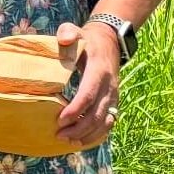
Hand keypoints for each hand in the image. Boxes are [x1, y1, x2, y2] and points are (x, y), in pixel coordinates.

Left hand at [54, 22, 120, 147]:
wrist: (109, 43)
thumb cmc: (87, 40)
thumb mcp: (77, 31)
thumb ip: (68, 32)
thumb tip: (64, 39)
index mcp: (98, 71)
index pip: (88, 95)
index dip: (75, 110)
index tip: (59, 120)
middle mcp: (109, 87)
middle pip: (96, 114)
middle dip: (78, 128)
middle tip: (59, 135)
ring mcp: (113, 96)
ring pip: (105, 122)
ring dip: (88, 135)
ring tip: (69, 141)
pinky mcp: (113, 102)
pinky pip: (109, 122)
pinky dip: (98, 134)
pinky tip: (83, 141)